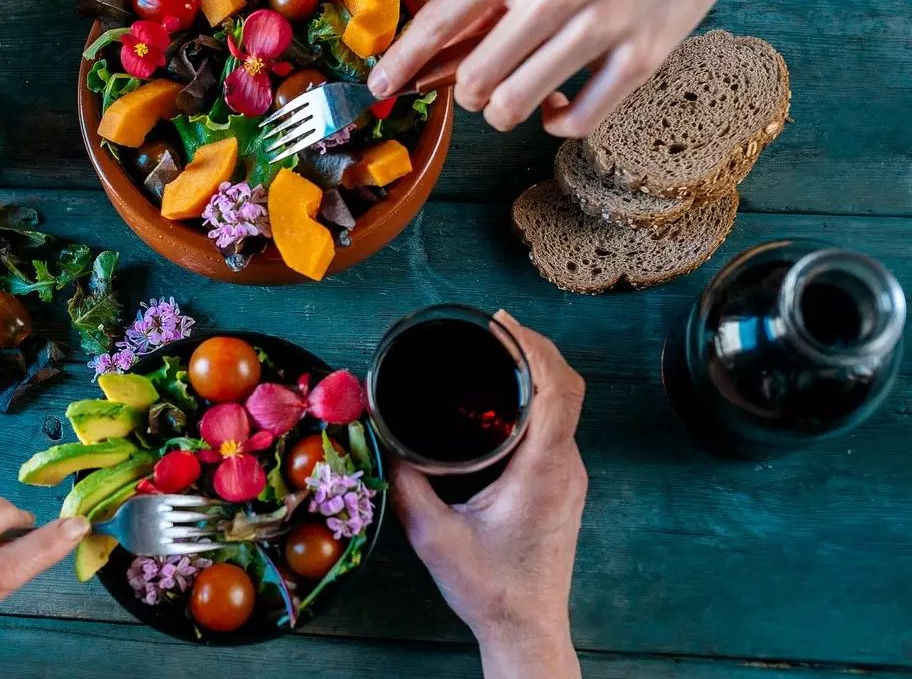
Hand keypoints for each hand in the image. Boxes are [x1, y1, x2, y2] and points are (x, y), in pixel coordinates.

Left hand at [369, 0, 791, 136]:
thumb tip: (438, 57)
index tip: (378, 86)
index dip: (400, 60)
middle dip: (471, 94)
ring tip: (528, 93)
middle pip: (475, 80)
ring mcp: (600, 25)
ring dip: (510, 112)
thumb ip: (490, 2)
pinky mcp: (642, 55)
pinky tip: (559, 107)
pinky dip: (556, 125)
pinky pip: (575, 122)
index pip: (439, 21)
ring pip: (516, 106)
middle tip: (486, 85)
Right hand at [391, 310, 586, 678]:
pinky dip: (534, 399)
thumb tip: (381, 438)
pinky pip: (556, 427)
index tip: (500, 322)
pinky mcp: (561, 486)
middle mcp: (565, 466)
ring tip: (494, 353)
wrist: (525, 627)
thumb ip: (405, 484)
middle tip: (490, 329)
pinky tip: (500, 399)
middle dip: (533, 348)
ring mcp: (568, 476)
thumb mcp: (433, 535)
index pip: (557, 389)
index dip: (533, 346)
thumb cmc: (488, 587)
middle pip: (567, 387)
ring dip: (536, 373)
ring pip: (564, 406)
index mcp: (544, 468)